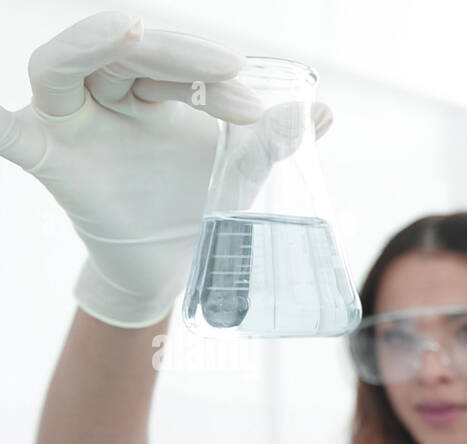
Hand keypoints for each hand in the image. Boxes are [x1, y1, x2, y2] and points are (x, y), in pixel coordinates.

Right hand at [0, 13, 327, 328]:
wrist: (170, 269)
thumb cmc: (195, 208)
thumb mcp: (240, 176)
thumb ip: (274, 143)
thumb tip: (320, 112)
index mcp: (147, 92)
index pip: (170, 60)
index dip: (211, 74)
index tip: (257, 108)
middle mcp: (103, 97)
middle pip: (120, 50)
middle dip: (175, 53)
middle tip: (229, 73)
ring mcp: (71, 124)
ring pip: (64, 65)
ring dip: (95, 44)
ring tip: (133, 35)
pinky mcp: (53, 162)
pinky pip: (13, 138)